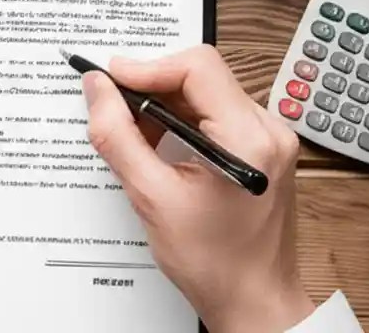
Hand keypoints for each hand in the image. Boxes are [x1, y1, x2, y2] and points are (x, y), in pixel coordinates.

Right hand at [82, 45, 313, 332]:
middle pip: (202, 75)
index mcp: (249, 139)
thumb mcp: (152, 198)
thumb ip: (118, 136)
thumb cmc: (214, 263)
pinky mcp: (264, 149)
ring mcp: (271, 139)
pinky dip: (183, 120)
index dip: (148, 67)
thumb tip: (97, 88)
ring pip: (208, 93)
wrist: (255, 301)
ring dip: (166, 104)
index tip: (111, 80)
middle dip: (152, 86)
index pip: (197, 68)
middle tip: (114, 107)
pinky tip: (158, 144)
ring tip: (134, 132)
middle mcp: (269, 131)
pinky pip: (218, 114)